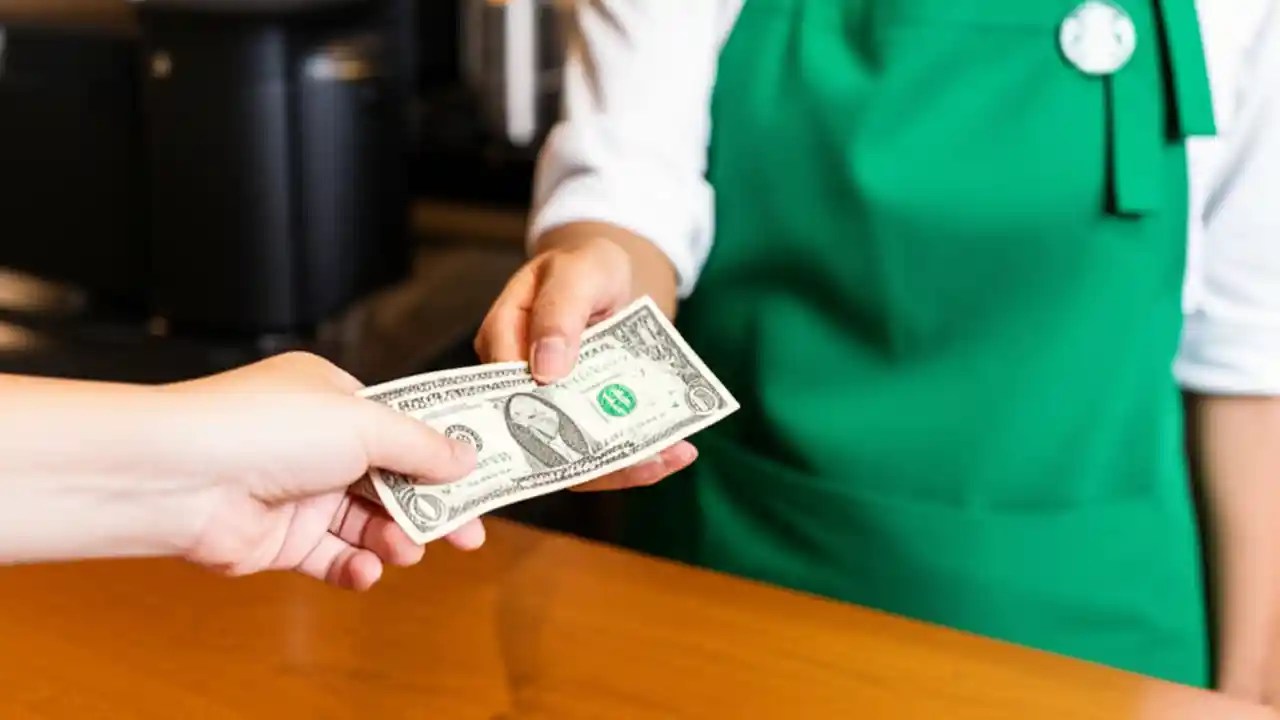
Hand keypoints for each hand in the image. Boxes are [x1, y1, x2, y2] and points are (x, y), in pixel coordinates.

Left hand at [165, 352, 482, 590]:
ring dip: (394, 537)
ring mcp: (299, 491)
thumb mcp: (364, 424)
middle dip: (431, 507)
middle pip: (393, 478)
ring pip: (366, 521)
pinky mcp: (281, 538)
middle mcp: (317, 442)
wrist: (177, 478)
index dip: (444, 453)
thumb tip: (467, 458)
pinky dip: (356, 565)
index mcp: (334, 398)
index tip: (483, 476)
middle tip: (468, 534)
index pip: (404, 426)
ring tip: (408, 549)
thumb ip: (421, 446)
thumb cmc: (263, 428)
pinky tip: (367, 568)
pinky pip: (332, 556)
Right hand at [475, 229, 696, 490]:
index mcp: (502, 338)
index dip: (536, 414)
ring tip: (673, 454)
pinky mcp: (580, 419)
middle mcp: (517, 381)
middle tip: (646, 458)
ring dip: (624, 464)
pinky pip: (600, 450)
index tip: (581, 433)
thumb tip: (545, 369)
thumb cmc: (589, 268)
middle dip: (593, 457)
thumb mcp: (580, 272)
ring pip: (572, 455)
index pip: (504, 386)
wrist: (616, 277)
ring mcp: (550, 404)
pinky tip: (677, 451)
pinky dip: (638, 455)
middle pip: (539, 435)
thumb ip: (560, 311)